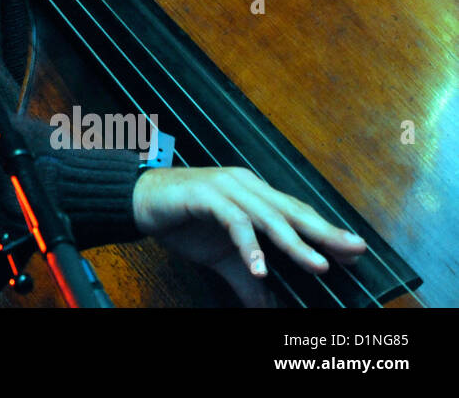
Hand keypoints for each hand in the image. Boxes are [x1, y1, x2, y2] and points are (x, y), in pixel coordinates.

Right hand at [132, 166, 368, 306]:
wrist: (137, 201)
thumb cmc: (180, 220)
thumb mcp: (220, 256)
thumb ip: (247, 277)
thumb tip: (269, 304)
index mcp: (252, 194)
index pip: (295, 212)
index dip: (324, 230)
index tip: (353, 249)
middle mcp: (245, 186)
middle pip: (291, 210)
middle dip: (324, 232)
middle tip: (352, 250)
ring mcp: (226, 188)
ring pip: (268, 216)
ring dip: (294, 242)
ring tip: (316, 265)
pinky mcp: (206, 195)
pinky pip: (234, 221)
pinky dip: (248, 245)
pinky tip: (259, 267)